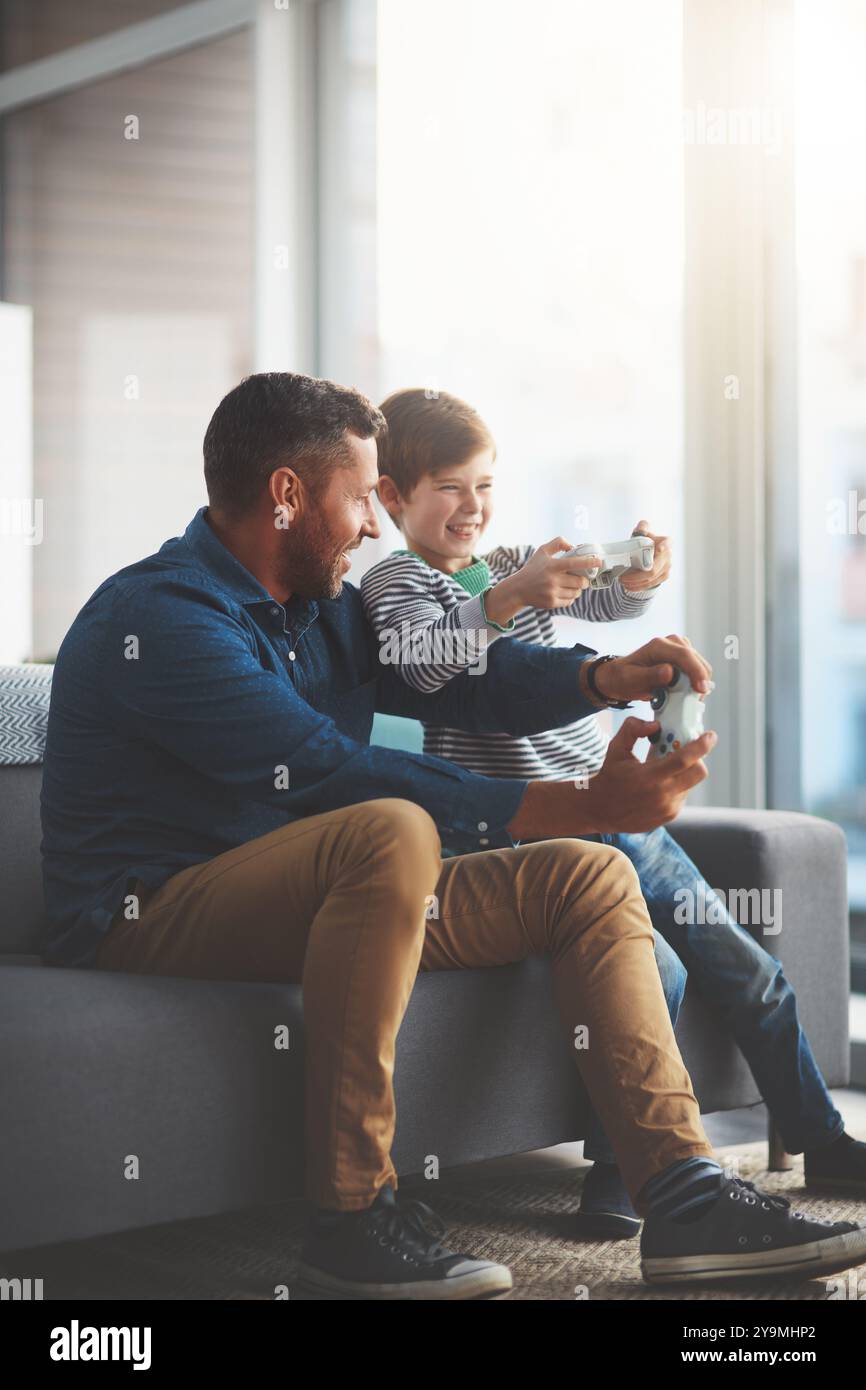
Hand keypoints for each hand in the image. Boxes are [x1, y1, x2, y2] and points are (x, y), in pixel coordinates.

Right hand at [507, 537, 601, 610]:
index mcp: (552, 566)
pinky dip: (570, 598)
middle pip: (580, 582)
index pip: (574, 563)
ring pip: (576, 593)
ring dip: (578, 590)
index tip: (599, 561)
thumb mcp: (542, 551)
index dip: (589, 562)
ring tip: (572, 586)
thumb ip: (557, 544)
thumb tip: (573, 546)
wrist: (518, 589)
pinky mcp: (551, 603)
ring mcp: (552, 592)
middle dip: (585, 581)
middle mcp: (553, 579)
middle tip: (583, 579)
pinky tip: (564, 593)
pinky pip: (569, 601)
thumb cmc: (533, 569)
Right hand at [589, 716, 716, 832]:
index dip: (702, 746)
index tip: (711, 735)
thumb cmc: (610, 777)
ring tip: (666, 768)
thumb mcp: (616, 749)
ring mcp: (667, 808)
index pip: (684, 759)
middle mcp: (661, 795)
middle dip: (699, 759)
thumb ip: (633, 730)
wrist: (600, 810)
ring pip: (691, 784)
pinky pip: (683, 795)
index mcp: (648, 777)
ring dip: (685, 772)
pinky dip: (677, 785)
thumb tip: (655, 724)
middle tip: (688, 751)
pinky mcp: (669, 816)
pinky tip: (660, 783)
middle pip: (698, 773)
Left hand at [592, 635, 712, 702]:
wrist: (620, 677)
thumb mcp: (632, 680)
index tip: (701, 690)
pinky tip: (684, 693)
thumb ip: (650, 676)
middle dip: (699, 682)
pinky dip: (694, 683)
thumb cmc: (623, 678)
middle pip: (697, 661)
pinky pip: (697, 670)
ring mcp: (679, 648)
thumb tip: (670, 672)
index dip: (696, 672)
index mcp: (658, 645)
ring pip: (700, 666)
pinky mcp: (683, 657)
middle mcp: (672, 642)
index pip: (684, 655)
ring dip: (697, 684)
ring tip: (684, 699)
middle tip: (693, 702)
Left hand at [619, 519, 671, 591]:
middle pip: (653, 569)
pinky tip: (629, 587)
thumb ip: (642, 527)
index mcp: (666, 542)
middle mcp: (668, 555)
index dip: (663, 547)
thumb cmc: (645, 541)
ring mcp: (667, 567)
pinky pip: (651, 584)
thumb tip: (641, 527)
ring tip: (622, 581)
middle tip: (622, 577)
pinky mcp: (664, 576)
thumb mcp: (643, 532)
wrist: (650, 552)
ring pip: (651, 579)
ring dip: (635, 583)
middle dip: (636, 576)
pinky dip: (639, 587)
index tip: (658, 549)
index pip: (665, 544)